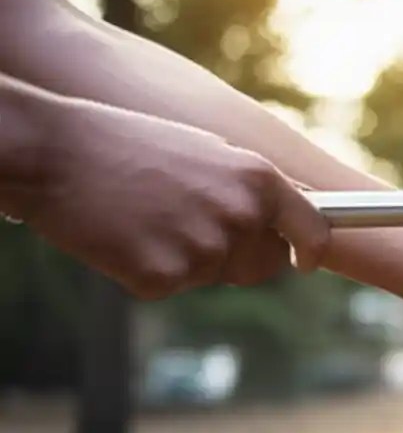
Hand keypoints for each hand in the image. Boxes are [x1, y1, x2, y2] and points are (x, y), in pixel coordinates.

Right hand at [27, 98, 329, 298]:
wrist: (58, 154)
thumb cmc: (133, 145)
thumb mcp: (211, 151)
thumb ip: (254, 186)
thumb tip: (296, 211)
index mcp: (259, 179)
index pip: (314, 230)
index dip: (311, 251)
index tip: (304, 261)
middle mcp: (242, 216)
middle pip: (264, 264)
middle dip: (239, 256)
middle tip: (192, 226)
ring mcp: (204, 250)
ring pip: (214, 275)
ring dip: (189, 258)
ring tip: (149, 217)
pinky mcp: (163, 278)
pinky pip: (171, 286)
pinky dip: (149, 271)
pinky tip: (125, 237)